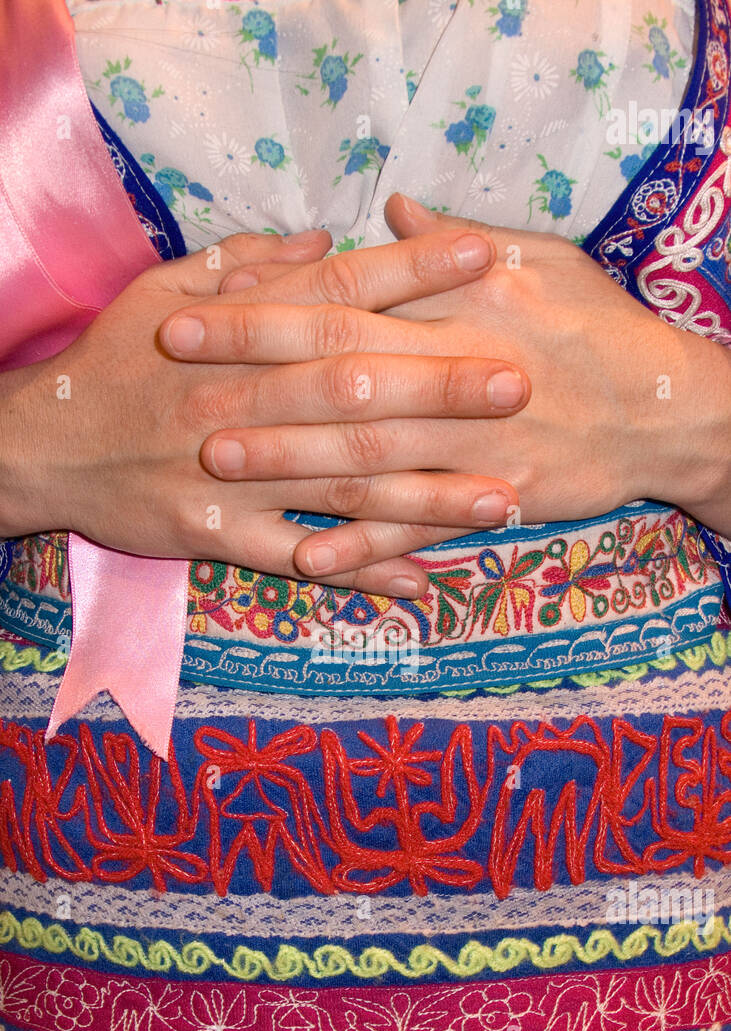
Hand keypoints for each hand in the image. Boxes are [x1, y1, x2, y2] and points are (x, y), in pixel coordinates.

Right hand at [0, 224, 526, 598]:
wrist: (45, 444)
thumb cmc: (115, 363)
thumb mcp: (166, 292)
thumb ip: (248, 267)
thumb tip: (325, 241)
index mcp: (238, 332)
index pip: (339, 293)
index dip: (413, 272)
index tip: (486, 257)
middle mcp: (245, 398)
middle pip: (355, 388)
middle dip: (440, 386)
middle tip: (519, 383)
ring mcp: (236, 472)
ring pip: (343, 481)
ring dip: (426, 493)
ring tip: (503, 498)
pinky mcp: (220, 532)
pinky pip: (302, 556)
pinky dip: (360, 569)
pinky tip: (421, 580)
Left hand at [173, 192, 730, 556]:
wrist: (670, 409)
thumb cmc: (600, 327)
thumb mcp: (539, 262)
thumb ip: (454, 245)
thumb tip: (389, 212)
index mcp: (463, 307)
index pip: (347, 298)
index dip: (269, 304)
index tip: (200, 303)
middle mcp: (458, 376)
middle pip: (341, 373)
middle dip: (256, 376)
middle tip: (181, 379)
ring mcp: (474, 447)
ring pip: (369, 455)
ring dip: (289, 461)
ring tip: (218, 461)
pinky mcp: (494, 501)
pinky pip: (418, 528)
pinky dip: (363, 545)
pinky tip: (306, 555)